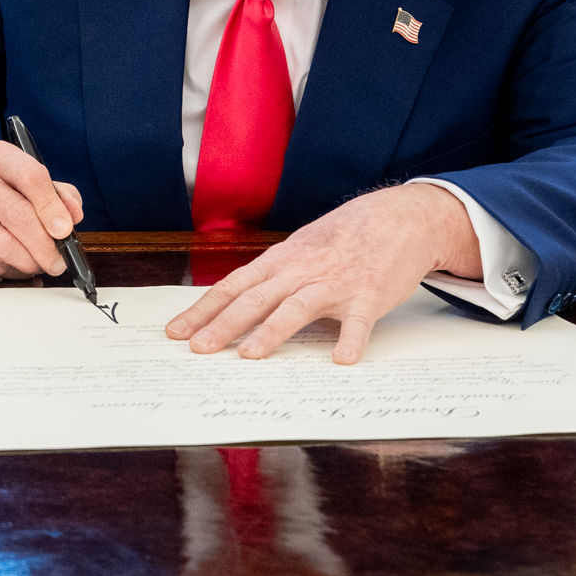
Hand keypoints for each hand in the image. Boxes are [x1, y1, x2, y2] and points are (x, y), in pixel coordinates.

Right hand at [0, 145, 85, 279]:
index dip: (52, 206)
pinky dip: (12, 269)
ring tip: (41, 263)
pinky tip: (16, 262)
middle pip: (17, 215)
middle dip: (45, 244)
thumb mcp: (27, 181)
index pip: (30, 176)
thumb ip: (58, 194)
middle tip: (59, 260)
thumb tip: (73, 215)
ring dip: (31, 262)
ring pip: (3, 246)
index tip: (65, 228)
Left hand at [162, 182, 480, 363]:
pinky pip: (358, 321)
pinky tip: (341, 359)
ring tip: (250, 354)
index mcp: (281, 261)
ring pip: (296, 307)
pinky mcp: (368, 294)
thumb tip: (235, 302)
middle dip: (223, 325)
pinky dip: (350, 339)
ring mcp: (335, 282)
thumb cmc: (345, 236)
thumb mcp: (300, 249)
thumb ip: (272, 276)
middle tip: (198, 348)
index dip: (203, 309)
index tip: (177, 330)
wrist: (399, 216)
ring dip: (272, 331)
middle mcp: (302, 270)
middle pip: (255, 298)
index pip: (233, 287)